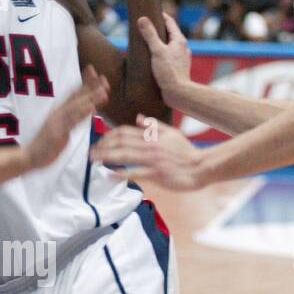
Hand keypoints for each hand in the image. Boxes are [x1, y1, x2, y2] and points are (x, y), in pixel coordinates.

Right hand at [24, 65, 109, 170]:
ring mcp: (57, 122)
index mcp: (59, 111)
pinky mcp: (57, 133)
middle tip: (103, 77)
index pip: (73, 94)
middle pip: (76, 97)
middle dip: (90, 86)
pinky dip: (82, 114)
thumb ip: (73, 119)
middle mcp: (58, 113)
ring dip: (91, 98)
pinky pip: (72, 122)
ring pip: (76, 107)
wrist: (29, 157)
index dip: (85, 83)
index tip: (96, 73)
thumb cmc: (46, 145)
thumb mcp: (61, 129)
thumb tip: (87, 111)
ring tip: (104, 91)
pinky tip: (93, 109)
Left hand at [91, 113, 206, 190]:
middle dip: (103, 147)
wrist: (202, 167)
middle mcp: (151, 145)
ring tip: (94, 161)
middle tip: (90, 153)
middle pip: (121, 143)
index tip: (99, 142)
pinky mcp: (158, 174)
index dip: (109, 136)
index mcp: (153, 135)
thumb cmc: (186, 152)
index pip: (125, 131)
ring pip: (126, 156)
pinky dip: (122, 174)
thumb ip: (154, 125)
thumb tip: (139, 117)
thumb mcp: (171, 133)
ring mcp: (154, 160)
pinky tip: (110, 175)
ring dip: (107, 157)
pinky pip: (137, 173)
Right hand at [137, 12, 192, 108]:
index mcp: (179, 41)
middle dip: (159, 30)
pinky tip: (154, 60)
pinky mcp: (178, 69)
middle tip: (147, 26)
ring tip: (149, 44)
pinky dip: (162, 54)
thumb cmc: (169, 71)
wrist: (178, 93)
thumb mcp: (157, 50)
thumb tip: (142, 19)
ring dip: (161, 43)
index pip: (170, 22)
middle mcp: (183, 48)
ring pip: (170, 47)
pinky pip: (169, 57)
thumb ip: (150, 35)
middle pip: (170, 34)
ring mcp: (181, 59)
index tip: (152, 11)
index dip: (161, 15)